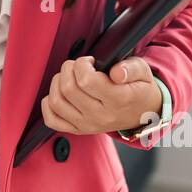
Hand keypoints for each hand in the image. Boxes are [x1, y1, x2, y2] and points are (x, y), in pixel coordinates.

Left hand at [40, 55, 161, 135]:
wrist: (142, 114)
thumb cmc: (139, 89)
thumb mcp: (143, 72)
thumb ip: (131, 69)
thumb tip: (116, 72)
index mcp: (118, 100)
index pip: (86, 80)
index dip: (83, 64)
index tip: (90, 62)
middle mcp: (101, 116)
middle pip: (68, 89)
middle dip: (69, 69)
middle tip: (79, 67)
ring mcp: (87, 125)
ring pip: (56, 101)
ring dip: (58, 82)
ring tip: (70, 77)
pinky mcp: (78, 129)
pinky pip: (52, 119)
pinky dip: (49, 104)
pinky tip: (61, 93)